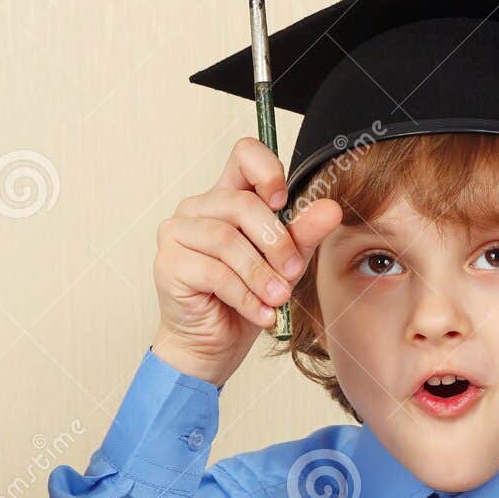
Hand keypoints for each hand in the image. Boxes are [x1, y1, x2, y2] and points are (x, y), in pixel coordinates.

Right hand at [152, 137, 343, 386]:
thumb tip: (330, 209)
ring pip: (227, 240)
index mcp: (228, 196)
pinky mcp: (168, 263)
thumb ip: (304, 233)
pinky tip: (261, 313)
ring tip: (278, 299)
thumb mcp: (286, 262)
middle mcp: (198, 207)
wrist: (215, 343)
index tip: (283, 202)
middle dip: (276, 243)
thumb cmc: (247, 296)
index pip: (244, 154)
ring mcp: (178, 232)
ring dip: (261, 274)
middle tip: (293, 273)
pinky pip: (214, 273)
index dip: (267, 171)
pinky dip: (245, 296)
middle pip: (242, 205)